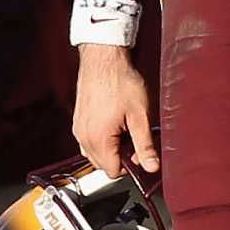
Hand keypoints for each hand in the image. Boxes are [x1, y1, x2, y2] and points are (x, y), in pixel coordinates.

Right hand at [73, 43, 157, 175]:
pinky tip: (114, 122)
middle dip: (121, 156)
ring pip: (96, 154)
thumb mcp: (140, 115)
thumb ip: (145, 145)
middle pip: (103, 165)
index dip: (131, 164)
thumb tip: (152, 166)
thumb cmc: (120, 81)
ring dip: (111, 148)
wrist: (104, 58)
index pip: (113, 171)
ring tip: (125, 127)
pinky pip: (89, 141)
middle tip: (134, 136)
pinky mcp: (78, 121)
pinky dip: (102, 139)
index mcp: (98, 139)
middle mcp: (84, 137)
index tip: (140, 150)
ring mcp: (79, 129)